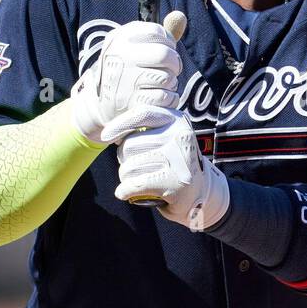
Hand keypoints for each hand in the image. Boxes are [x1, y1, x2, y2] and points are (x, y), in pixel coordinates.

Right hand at [70, 13, 186, 144]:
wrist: (100, 103)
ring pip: (168, 78)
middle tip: (170, 70)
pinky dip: (169, 99)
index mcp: (121, 38)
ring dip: (170, 84)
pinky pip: (166, 98)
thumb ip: (161, 34)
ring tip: (158, 85)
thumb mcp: (137, 47)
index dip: (169, 43)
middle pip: (166, 55)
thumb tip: (180, 16)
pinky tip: (158, 98)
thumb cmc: (127, 70)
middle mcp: (120, 56)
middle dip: (174, 64)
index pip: (158, 32)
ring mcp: (125, 80)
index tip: (163, 52)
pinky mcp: (132, 102)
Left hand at [115, 108, 230, 230]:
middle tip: (133, 168)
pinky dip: (124, 191)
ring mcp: (179, 159)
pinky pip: (135, 184)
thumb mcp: (167, 137)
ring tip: (134, 181)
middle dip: (123, 160)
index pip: (142, 114)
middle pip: (129, 145)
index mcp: (177, 120)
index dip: (119, 124)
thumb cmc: (174, 163)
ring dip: (125, 177)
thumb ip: (147, 129)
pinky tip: (124, 193)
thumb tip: (112, 131)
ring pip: (130, 166)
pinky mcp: (176, 182)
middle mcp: (180, 136)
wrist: (200, 192)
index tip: (106, 136)